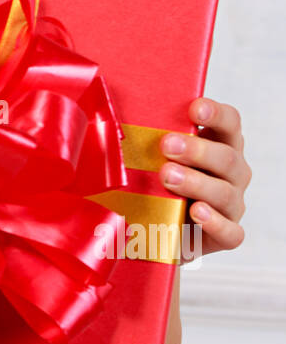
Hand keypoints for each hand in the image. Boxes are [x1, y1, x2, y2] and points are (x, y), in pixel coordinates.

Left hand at [159, 97, 251, 259]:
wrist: (157, 229)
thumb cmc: (157, 183)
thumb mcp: (153, 156)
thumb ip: (147, 135)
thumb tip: (111, 112)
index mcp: (220, 145)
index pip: (230, 122)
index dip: (216, 113)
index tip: (194, 108)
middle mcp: (233, 173)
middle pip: (227, 157)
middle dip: (196, 150)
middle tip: (167, 145)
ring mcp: (232, 205)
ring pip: (225, 192)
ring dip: (196, 182)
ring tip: (167, 176)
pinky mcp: (226, 235)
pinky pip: (230, 232)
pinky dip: (214, 222)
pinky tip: (195, 212)